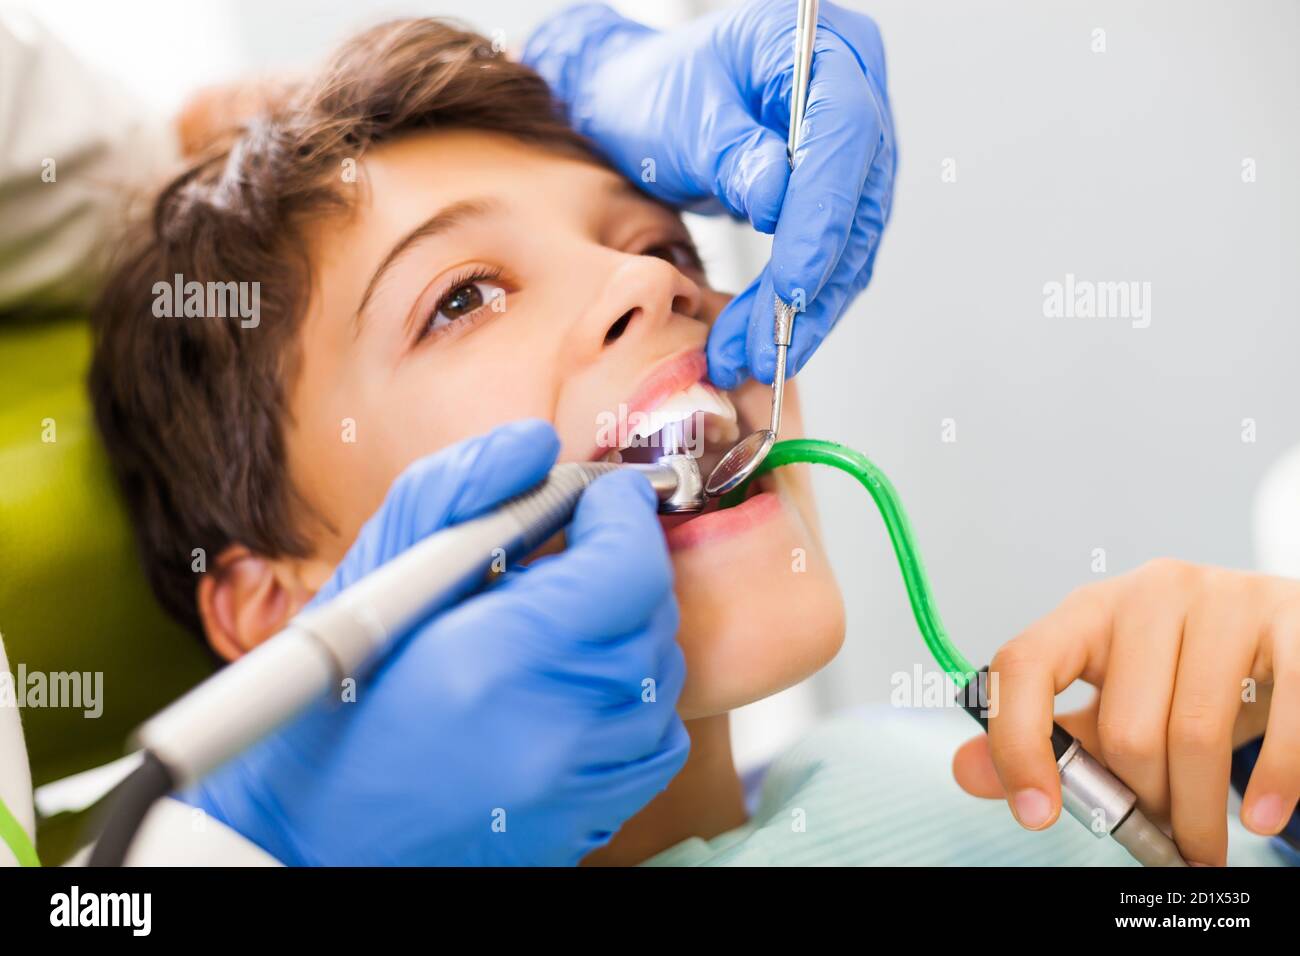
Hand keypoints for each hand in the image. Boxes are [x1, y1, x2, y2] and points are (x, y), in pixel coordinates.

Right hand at [181, 419, 688, 864]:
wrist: (314, 840)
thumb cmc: (328, 713)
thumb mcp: (371, 577)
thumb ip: (456, 493)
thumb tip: (535, 446)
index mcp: (495, 661)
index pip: (626, 565)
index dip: (621, 514)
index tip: (599, 496)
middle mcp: (555, 732)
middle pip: (651, 613)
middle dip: (620, 565)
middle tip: (565, 556)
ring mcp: (580, 787)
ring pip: (662, 673)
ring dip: (625, 630)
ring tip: (555, 626)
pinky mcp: (591, 818)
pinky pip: (658, 737)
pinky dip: (632, 698)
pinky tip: (570, 688)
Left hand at [523, 0, 895, 388]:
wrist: (640, 105)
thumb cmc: (657, 93)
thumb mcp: (683, 116)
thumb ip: (733, 152)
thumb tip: (778, 199)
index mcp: (827, 48)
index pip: (845, 135)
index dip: (824, 215)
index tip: (794, 282)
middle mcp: (855, 95)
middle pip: (858, 201)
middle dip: (813, 284)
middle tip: (769, 344)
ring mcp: (852, 150)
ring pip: (851, 243)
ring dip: (804, 311)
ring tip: (754, 357)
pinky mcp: (835, 195)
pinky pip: (831, 257)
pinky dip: (797, 306)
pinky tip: (764, 341)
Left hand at [953, 560, 1299, 865]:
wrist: (1285, 640)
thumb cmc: (1188, 676)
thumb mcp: (1115, 698)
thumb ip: (1049, 737)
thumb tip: (967, 771)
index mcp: (1088, 610)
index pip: (1022, 665)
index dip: (1015, 743)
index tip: (1035, 814)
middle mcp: (1151, 592)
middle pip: (1123, 726)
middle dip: (1141, 803)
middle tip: (1158, 836)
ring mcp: (1224, 599)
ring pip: (1193, 733)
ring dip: (1198, 813)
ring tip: (1201, 845)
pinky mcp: (1291, 620)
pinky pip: (1283, 714)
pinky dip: (1272, 778)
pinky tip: (1259, 817)